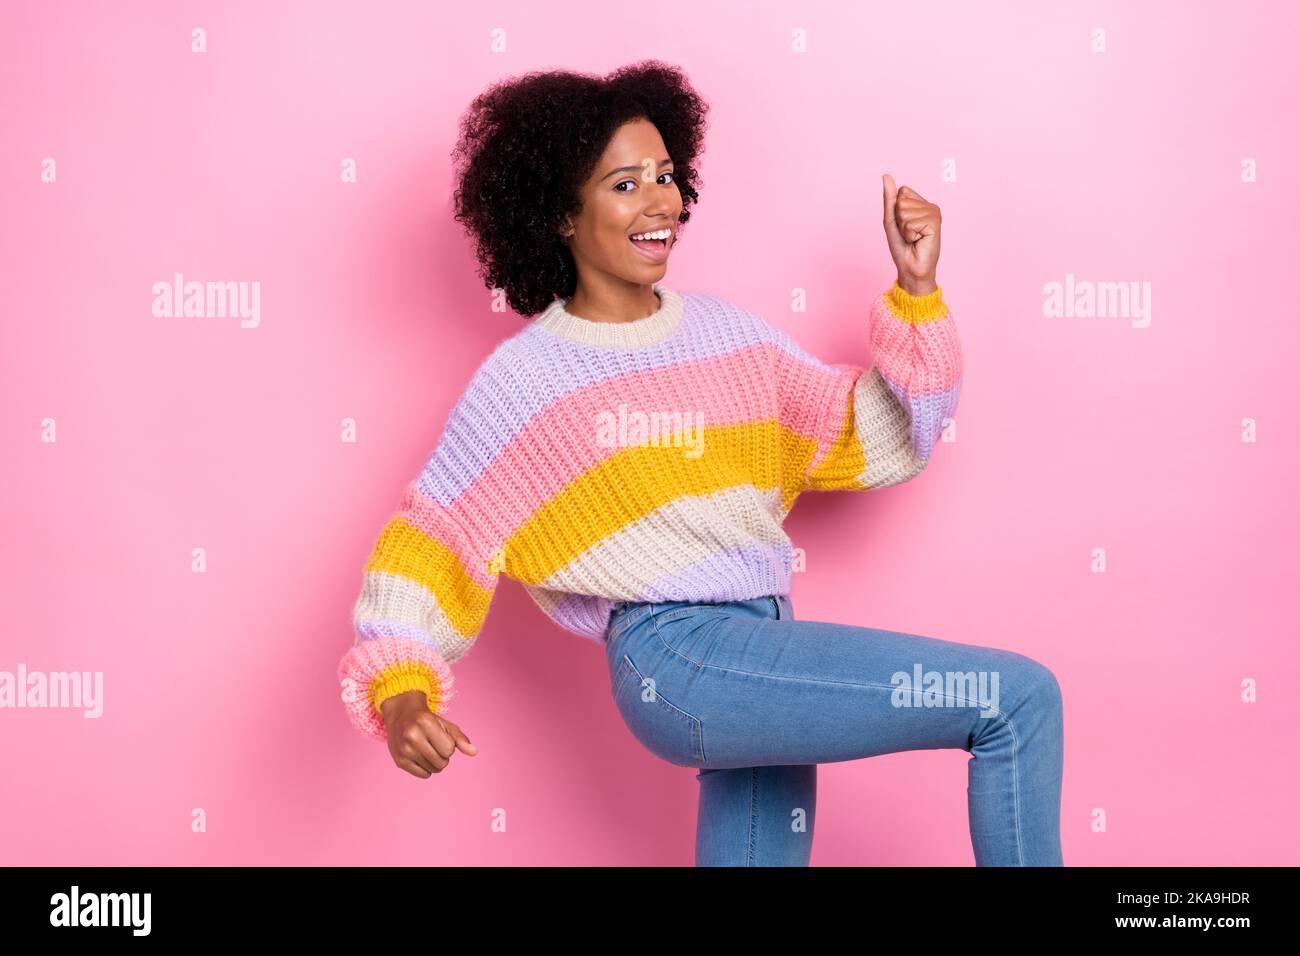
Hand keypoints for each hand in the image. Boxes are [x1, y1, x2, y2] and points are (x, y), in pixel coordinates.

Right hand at [380, 689, 476, 777]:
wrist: (401, 715)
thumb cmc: (427, 720)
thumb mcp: (445, 725)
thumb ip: (460, 738)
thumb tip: (474, 752)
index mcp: (425, 723)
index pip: (449, 750)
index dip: (448, 745)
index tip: (439, 736)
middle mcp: (412, 736)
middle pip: (442, 762)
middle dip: (442, 755)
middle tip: (433, 743)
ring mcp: (404, 750)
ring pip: (434, 770)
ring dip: (435, 762)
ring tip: (426, 749)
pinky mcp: (399, 761)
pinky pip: (424, 775)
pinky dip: (426, 768)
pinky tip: (419, 756)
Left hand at [882, 173, 940, 295]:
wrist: (910, 267)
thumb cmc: (902, 246)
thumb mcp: (891, 220)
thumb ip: (889, 198)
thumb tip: (886, 175)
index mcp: (921, 203)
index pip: (902, 192)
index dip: (896, 211)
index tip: (903, 225)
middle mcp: (930, 205)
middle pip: (902, 201)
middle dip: (900, 220)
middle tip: (908, 234)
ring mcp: (934, 213)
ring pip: (906, 211)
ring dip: (905, 229)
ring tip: (913, 238)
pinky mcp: (936, 223)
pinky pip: (912, 222)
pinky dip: (910, 234)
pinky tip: (919, 240)